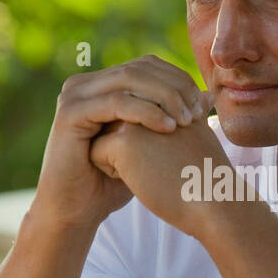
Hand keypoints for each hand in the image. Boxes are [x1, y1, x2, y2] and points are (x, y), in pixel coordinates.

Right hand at [31, 56, 209, 232]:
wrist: (77, 210)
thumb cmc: (113, 182)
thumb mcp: (149, 144)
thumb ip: (174, 116)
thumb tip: (208, 96)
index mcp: (102, 85)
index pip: (148, 66)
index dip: (179, 79)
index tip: (203, 105)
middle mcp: (85, 84)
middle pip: (140, 68)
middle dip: (175, 87)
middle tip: (198, 111)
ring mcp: (74, 95)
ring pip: (130, 79)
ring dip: (165, 97)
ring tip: (187, 120)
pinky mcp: (70, 113)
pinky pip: (116, 103)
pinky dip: (146, 112)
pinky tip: (168, 128)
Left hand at [88, 106, 227, 238]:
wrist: (213, 202)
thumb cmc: (203, 174)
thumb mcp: (197, 131)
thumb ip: (185, 111)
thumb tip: (201, 96)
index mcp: (164, 96)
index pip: (129, 116)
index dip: (142, 142)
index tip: (167, 156)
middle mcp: (148, 100)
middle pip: (113, 125)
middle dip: (125, 147)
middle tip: (160, 163)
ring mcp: (134, 117)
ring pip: (102, 137)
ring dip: (117, 157)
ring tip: (151, 168)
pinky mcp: (122, 139)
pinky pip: (95, 154)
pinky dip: (110, 171)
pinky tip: (140, 177)